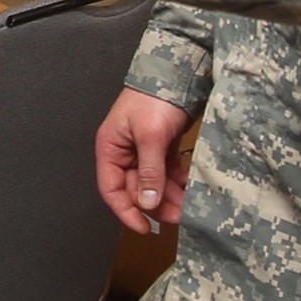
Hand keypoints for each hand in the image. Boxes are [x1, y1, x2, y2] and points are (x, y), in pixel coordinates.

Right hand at [96, 88, 194, 234]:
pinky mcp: (161, 147)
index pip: (111, 189)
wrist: (178, 73)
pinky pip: (166, 172)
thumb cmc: (155, 96)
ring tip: (187, 205)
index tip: (144, 228)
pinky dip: (177, 182)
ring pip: (153, 183)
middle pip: (135, 189)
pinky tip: (189, 188)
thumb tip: (146, 202)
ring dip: (169, 196)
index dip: (125, 211)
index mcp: (111, 147)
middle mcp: (124, 152)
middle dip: (155, 205)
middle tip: (177, 216)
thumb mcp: (151, 136)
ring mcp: (143, 150)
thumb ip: (149, 172)